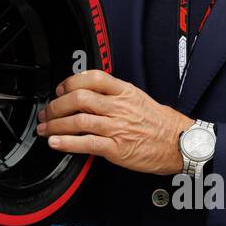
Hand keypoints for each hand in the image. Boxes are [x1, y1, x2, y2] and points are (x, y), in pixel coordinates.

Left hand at [37, 70, 193, 174]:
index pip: (93, 77)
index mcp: (125, 92)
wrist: (180, 144)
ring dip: (55, 125)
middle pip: (79, 98)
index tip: (60, 89)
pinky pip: (87, 143)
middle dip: (56, 105)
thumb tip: (87, 94)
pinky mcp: (117, 148)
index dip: (71, 82)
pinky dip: (67, 143)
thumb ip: (114, 95)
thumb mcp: (138, 99)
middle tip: (47, 113)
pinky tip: (55, 143)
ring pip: (78, 120)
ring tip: (45, 129)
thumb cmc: (160, 123)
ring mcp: (118, 127)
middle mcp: (119, 107)